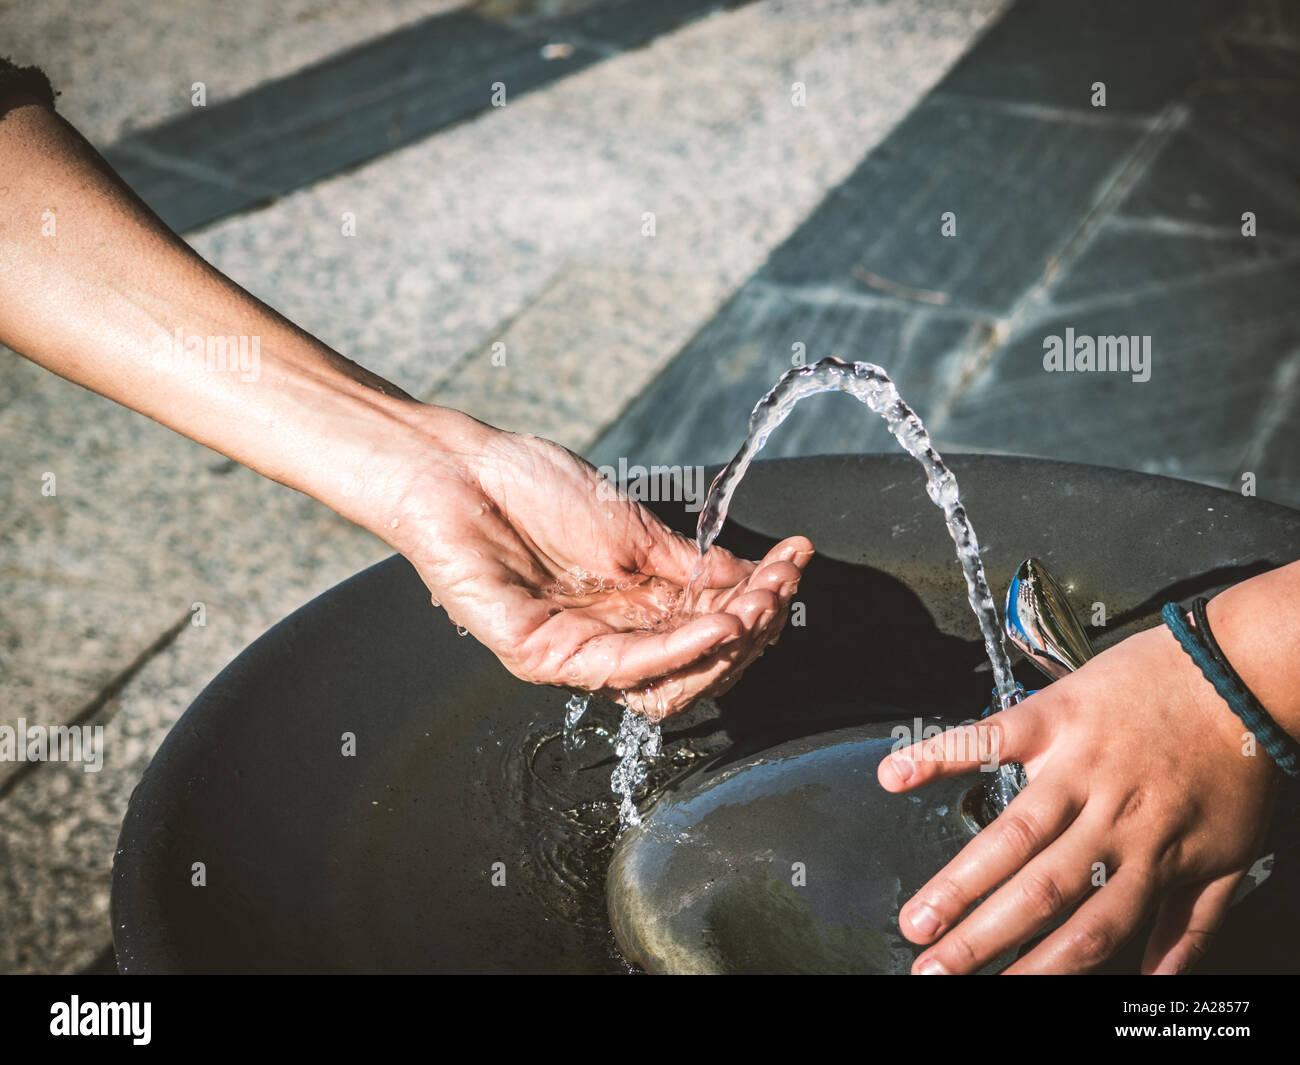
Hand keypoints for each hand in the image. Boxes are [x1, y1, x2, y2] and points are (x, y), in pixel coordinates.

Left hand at [379, 415, 812, 718]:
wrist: (457, 470)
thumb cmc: (530, 488)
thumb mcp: (629, 526)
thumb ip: (687, 564)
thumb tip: (754, 581)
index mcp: (631, 611)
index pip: (709, 629)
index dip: (758, 604)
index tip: (795, 563)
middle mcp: (610, 641)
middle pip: (700, 665)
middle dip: (753, 628)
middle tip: (782, 587)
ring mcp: (575, 654)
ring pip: (670, 680)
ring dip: (725, 645)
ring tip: (759, 607)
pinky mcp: (542, 657)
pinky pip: (623, 669)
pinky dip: (680, 649)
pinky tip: (720, 622)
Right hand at [877, 622, 1276, 973]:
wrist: (1239, 668)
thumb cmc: (1235, 762)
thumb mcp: (1231, 854)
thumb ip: (1191, 923)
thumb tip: (1157, 983)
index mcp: (1152, 858)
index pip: (1089, 932)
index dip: (1040, 970)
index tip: (995, 994)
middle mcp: (1110, 818)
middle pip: (1039, 891)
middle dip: (981, 939)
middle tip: (932, 970)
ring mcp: (1076, 764)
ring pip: (1011, 832)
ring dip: (960, 880)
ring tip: (917, 918)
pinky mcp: (1053, 714)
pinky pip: (990, 736)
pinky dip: (941, 753)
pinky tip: (896, 776)